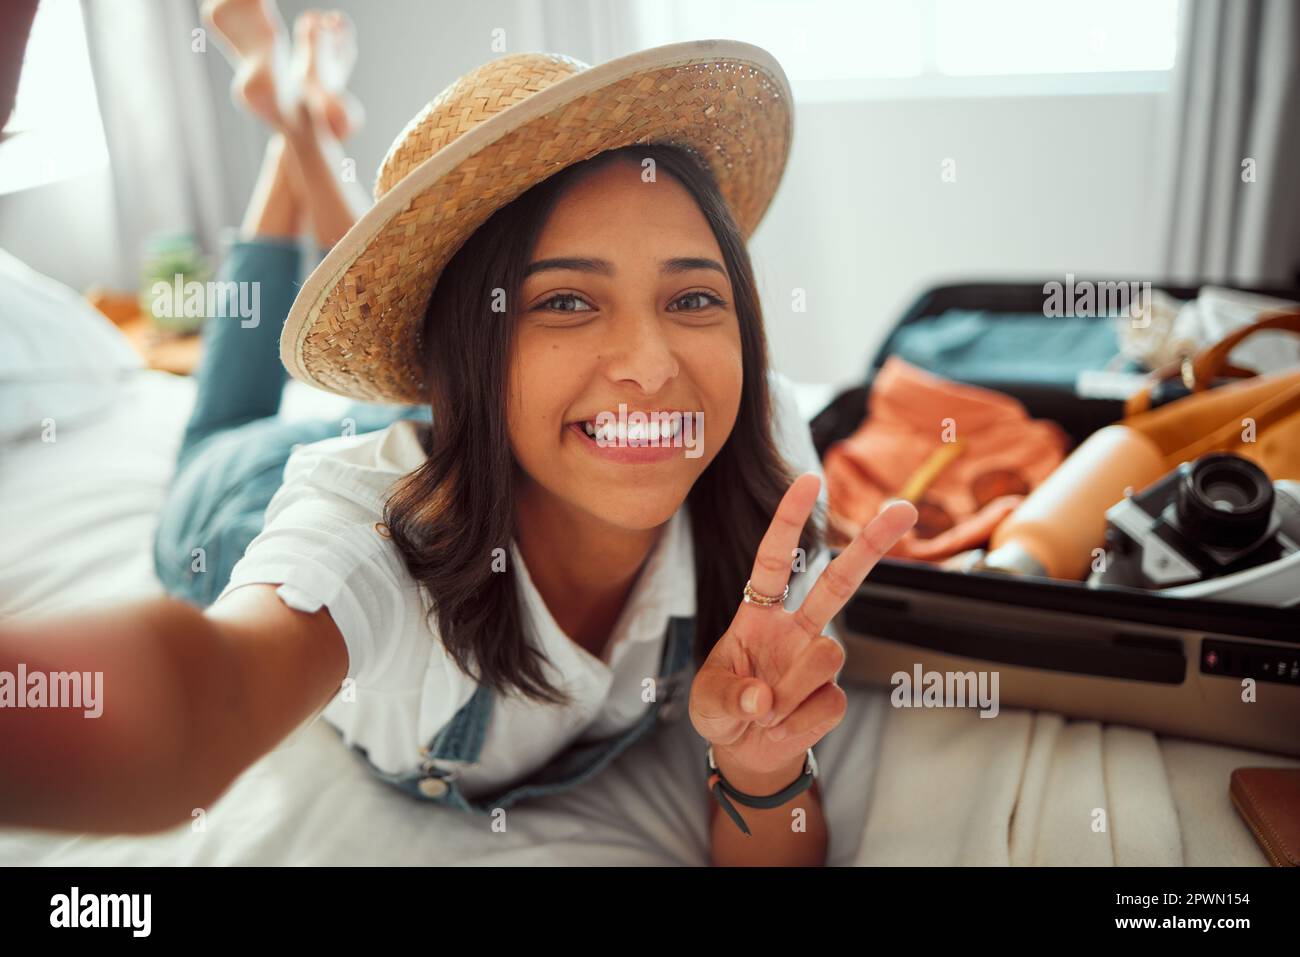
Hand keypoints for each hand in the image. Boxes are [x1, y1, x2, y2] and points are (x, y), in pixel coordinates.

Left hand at [689, 473, 917, 779]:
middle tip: (906, 509)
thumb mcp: (706, 702)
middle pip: (839, 582)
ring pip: (828, 655)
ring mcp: (818, 661)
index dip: (789, 521)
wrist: (745, 753)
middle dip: (872, 545)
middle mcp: (796, 629)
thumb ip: (728, 697)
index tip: (810, 480)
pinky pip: (828, 704)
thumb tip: (762, 697)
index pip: (774, 559)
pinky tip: (782, 728)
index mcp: (759, 613)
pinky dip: (798, 725)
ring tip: (765, 716)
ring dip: (791, 692)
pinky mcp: (834, 696)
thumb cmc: (722, 710)